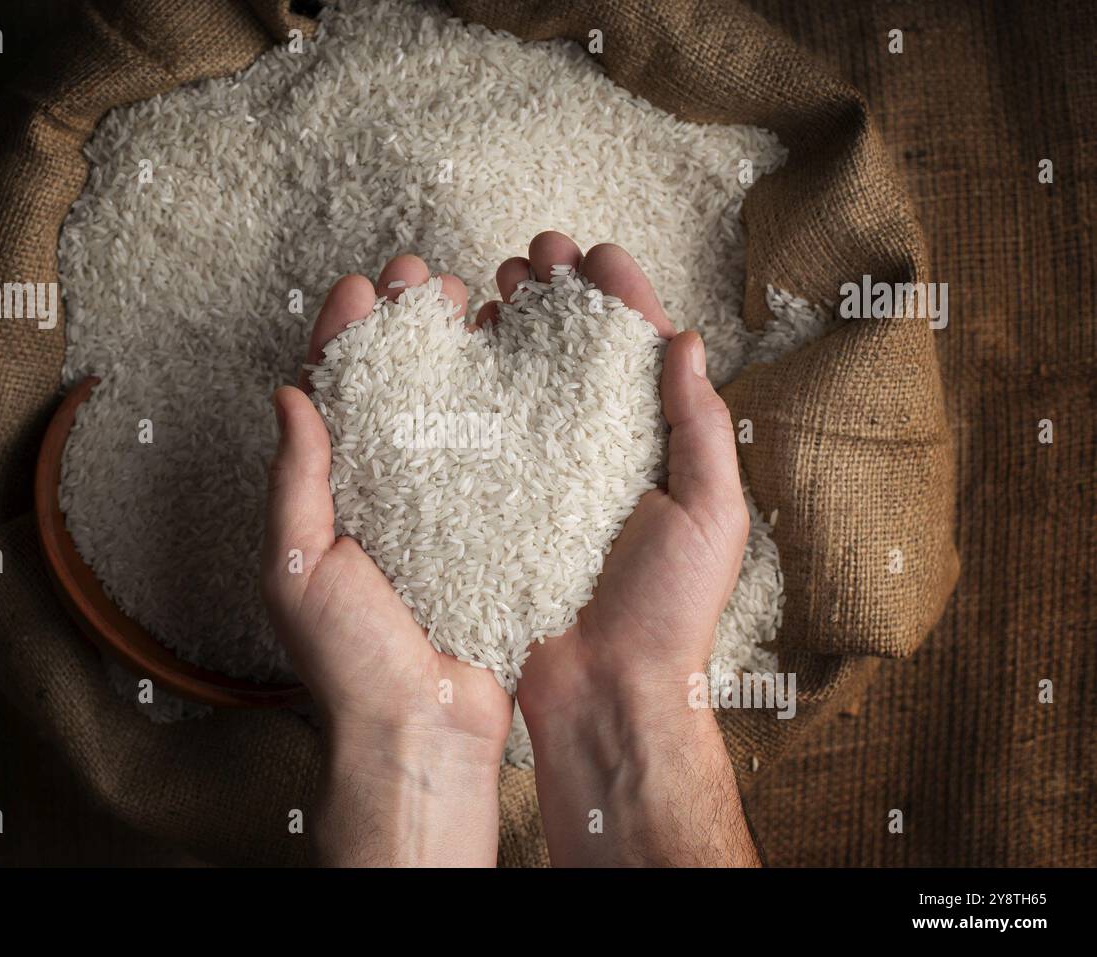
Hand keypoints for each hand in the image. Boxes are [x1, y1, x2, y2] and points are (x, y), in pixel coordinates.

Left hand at [261, 254, 512, 865]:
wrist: (425, 730)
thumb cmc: (351, 661)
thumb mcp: (298, 567)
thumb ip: (295, 481)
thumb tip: (288, 393)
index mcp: (332, 496)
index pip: (331, 395)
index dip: (344, 336)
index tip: (364, 287)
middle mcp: (387, 492)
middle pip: (395, 389)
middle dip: (406, 327)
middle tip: (427, 279)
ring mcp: (443, 508)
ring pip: (449, 410)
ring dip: (458, 353)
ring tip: (476, 303)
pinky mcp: (492, 529)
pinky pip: (497, 457)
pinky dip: (504, 406)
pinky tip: (520, 366)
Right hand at [509, 232, 758, 866]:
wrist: (606, 694)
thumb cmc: (670, 612)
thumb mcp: (710, 515)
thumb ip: (699, 428)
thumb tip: (684, 340)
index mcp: (651, 446)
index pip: (636, 350)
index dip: (617, 295)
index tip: (592, 254)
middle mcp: (595, 451)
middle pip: (572, 353)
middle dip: (552, 297)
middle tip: (528, 261)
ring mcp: (542, 475)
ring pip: (521, 382)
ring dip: (508, 329)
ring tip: (489, 289)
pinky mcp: (496, 504)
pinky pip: (481, 435)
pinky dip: (469, 389)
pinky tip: (454, 354)